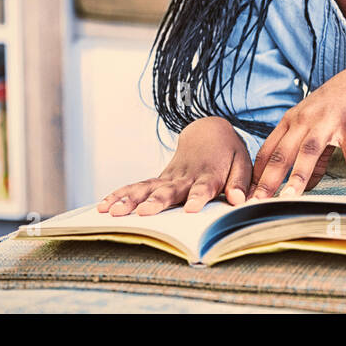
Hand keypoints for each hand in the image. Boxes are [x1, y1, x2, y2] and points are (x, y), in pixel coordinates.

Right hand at [98, 116, 252, 215]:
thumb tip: (240, 200)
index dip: (198, 197)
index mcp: (209, 174)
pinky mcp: (159, 179)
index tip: (192, 208)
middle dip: (156, 202)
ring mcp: (169, 177)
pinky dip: (120, 194)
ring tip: (114, 212)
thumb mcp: (242, 164)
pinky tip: (104, 205)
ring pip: (147, 187)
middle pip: (169, 190)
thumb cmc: (229, 153)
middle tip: (144, 214)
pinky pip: (137, 186)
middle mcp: (186, 176)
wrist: (209, 132)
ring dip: (130, 199)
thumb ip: (240, 183)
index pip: (204, 187)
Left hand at [249, 60, 345, 198]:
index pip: (268, 151)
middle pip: (283, 152)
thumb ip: (312, 159)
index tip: (249, 195)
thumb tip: (306, 187)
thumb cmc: (337, 106)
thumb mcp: (316, 127)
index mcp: (291, 121)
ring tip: (290, 198)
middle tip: (257, 202)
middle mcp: (305, 120)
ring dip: (298, 176)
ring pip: (309, 151)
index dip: (257, 174)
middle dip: (268, 179)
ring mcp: (328, 121)